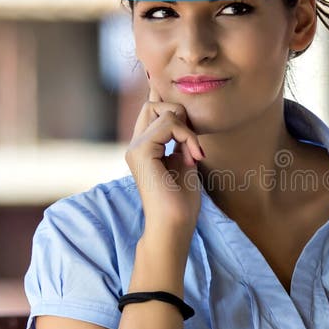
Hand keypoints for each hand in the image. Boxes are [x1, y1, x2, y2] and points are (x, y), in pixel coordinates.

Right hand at [125, 82, 203, 232]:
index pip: (151, 111)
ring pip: (164, 110)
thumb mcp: (184, 160)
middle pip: (153, 104)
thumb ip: (181, 139)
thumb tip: (182, 114)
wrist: (174, 224)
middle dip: (179, 115)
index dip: (172, 109)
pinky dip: (187, 137)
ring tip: (194, 155)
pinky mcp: (142, 151)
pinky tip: (193, 158)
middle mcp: (135, 145)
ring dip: (187, 130)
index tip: (191, 135)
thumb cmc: (181, 201)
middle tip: (192, 144)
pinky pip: (170, 124)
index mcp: (143, 147)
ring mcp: (136, 147)